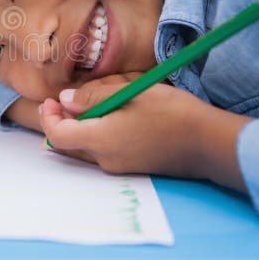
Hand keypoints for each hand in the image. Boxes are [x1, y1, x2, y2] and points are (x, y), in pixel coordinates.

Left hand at [40, 74, 251, 190]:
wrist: (209, 143)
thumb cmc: (173, 113)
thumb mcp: (130, 92)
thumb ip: (94, 96)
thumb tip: (65, 100)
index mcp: (101, 140)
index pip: (56, 135)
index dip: (48, 117)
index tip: (52, 100)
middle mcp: (105, 159)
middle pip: (68, 144)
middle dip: (62, 121)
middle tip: (68, 99)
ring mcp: (119, 166)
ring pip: (85, 147)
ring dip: (81, 126)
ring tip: (95, 102)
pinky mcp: (131, 166)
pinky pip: (103, 151)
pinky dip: (97, 133)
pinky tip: (114, 115)